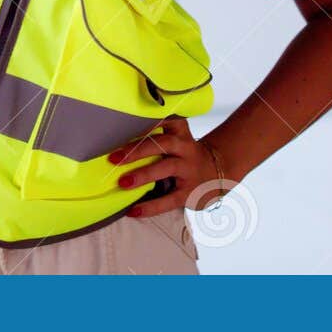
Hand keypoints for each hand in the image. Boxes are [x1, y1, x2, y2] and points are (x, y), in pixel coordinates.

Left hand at [107, 115, 235, 217]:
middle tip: (114, 158)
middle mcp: (185, 147)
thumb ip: (154, 135)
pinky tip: (134, 211)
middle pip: (162, 143)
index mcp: (179, 132)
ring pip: (166, 168)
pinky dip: (150, 206)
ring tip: (123, 182)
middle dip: (137, 150)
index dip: (149, 119)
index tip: (129, 119)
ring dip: (144, 175)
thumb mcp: (176, 138)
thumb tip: (114, 139)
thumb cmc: (184, 153)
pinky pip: (169, 199)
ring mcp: (188, 169)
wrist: (217, 171)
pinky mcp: (189, 192)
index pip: (166, 119)